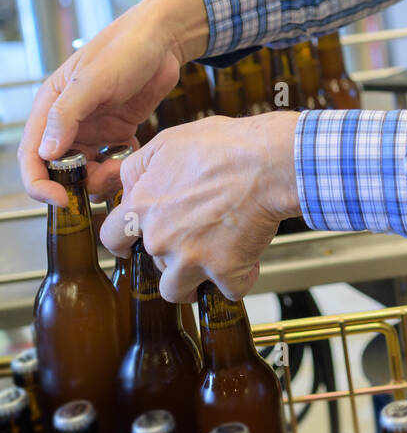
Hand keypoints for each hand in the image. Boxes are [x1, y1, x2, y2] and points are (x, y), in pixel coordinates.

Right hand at [18, 0, 209, 206]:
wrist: (164, 38)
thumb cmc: (125, 48)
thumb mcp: (93, 79)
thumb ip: (67, 115)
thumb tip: (46, 153)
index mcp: (51, 107)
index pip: (32, 156)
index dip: (40, 184)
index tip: (61, 200)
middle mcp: (68, 122)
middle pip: (59, 170)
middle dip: (78, 184)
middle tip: (106, 180)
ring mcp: (93, 128)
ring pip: (88, 171)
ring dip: (103, 178)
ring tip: (125, 166)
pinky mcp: (117, 131)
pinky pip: (113, 162)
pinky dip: (122, 168)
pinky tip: (135, 153)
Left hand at [99, 112, 300, 302]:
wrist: (268, 163)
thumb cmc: (227, 146)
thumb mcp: (170, 141)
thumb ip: (140, 167)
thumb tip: (129, 184)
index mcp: (143, 206)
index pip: (112, 238)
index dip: (124, 243)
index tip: (134, 245)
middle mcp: (160, 238)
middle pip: (153, 265)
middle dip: (173, 255)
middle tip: (197, 239)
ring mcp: (190, 259)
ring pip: (180, 291)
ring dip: (196, 280)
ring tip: (214, 261)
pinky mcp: (223, 272)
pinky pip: (228, 291)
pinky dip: (239, 280)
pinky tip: (247, 260)